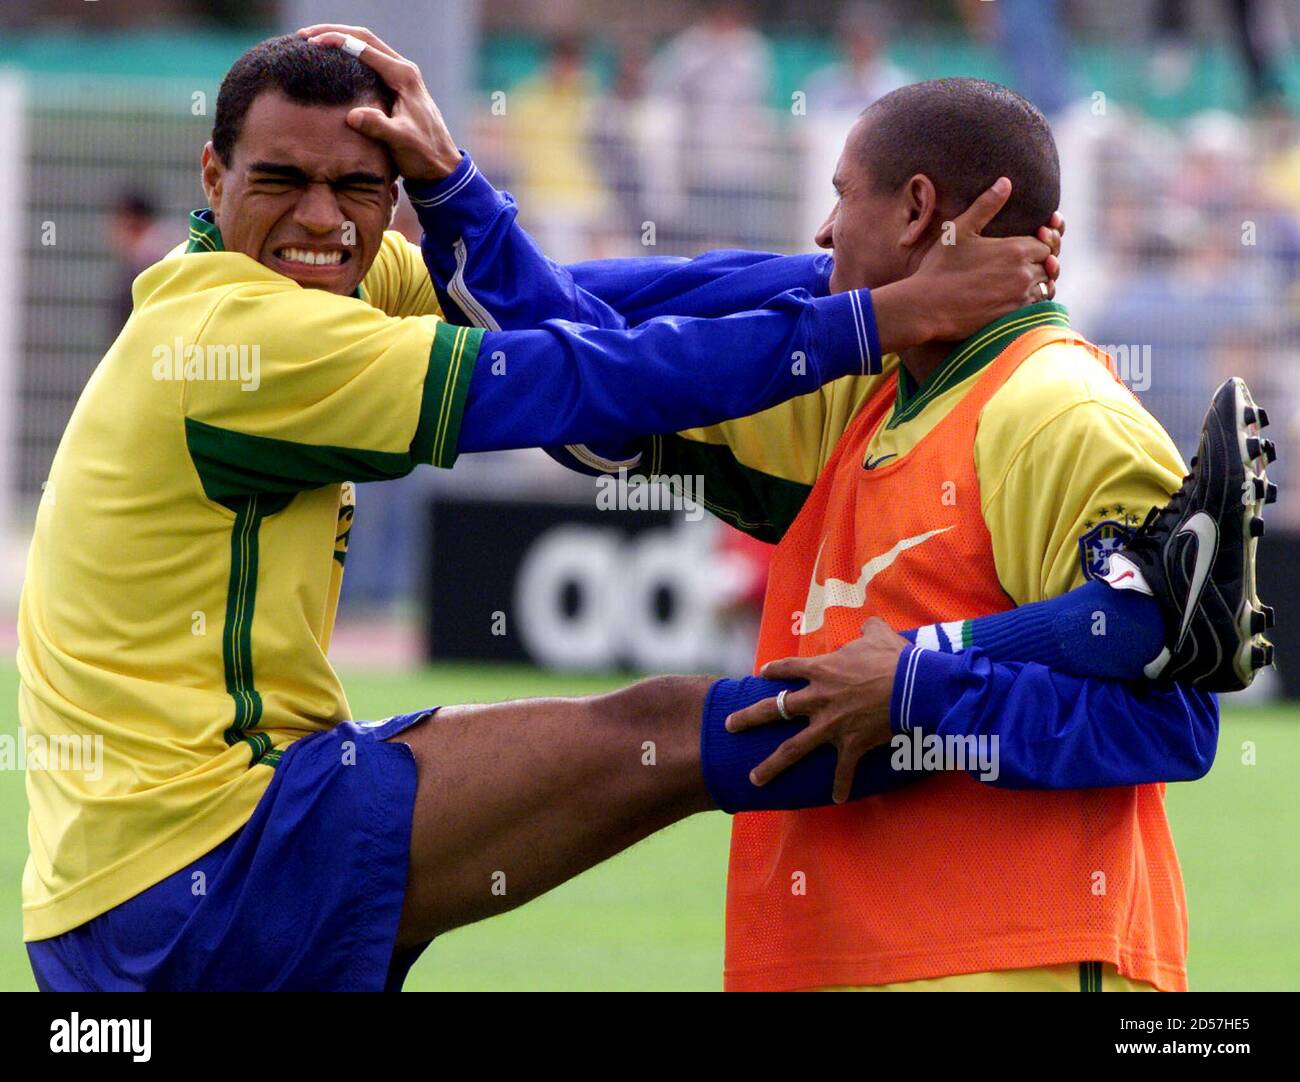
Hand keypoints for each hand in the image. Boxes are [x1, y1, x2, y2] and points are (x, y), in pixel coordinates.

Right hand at [297, 24, 461, 181]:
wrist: (441, 166)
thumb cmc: (423, 154)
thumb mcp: (401, 141)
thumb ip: (378, 126)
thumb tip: (352, 116)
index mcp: (404, 76)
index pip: (365, 47)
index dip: (336, 41)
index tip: (312, 43)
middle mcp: (403, 70)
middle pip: (364, 38)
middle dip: (333, 33)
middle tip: (304, 36)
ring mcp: (400, 77)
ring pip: (365, 48)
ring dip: (339, 42)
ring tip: (311, 44)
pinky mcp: (396, 87)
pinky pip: (368, 63)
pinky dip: (347, 58)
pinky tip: (330, 64)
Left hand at [725, 617, 907, 803]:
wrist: (915, 686)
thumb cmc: (896, 659)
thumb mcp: (879, 635)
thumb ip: (868, 629)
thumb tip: (869, 622)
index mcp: (821, 671)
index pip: (788, 669)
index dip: (774, 671)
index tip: (762, 674)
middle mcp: (818, 699)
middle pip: (774, 710)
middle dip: (748, 718)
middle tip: (728, 726)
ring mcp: (831, 725)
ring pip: (792, 749)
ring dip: (772, 766)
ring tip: (753, 779)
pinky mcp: (851, 745)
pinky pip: (842, 770)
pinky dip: (840, 785)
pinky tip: (836, 798)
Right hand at [873, 181, 1062, 351]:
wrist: (926, 307)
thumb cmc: (940, 267)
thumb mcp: (960, 230)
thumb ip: (986, 206)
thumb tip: (1005, 182)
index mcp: (1016, 249)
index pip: (1046, 244)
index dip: (1042, 242)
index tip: (1032, 241)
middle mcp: (1023, 274)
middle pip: (1048, 266)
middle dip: (1042, 263)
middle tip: (1028, 262)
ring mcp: (1019, 298)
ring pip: (1045, 288)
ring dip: (1039, 283)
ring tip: (1025, 280)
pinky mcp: (1012, 318)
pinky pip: (1036, 308)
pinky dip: (1033, 302)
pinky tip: (1019, 298)